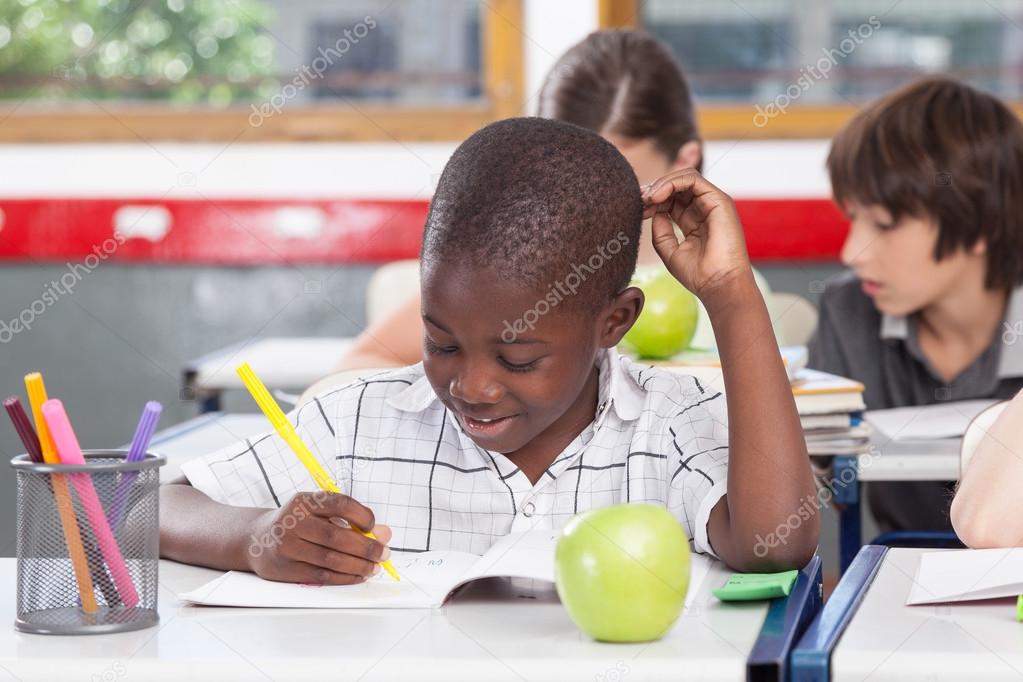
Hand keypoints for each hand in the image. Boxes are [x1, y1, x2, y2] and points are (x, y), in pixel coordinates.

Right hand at [247, 492, 391, 584]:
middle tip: (384, 553)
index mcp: (304, 501)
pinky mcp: (286, 569)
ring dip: (358, 565)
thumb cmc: (297, 523)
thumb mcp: (319, 512)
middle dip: (366, 547)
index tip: (373, 525)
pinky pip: (321, 576)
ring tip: (374, 567)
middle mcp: (293, 522)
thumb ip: (351, 519)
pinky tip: (358, 575)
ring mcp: (287, 547)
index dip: (361, 514)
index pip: (338, 504)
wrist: (257, 539)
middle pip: (336, 536)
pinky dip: (345, 577)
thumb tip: (385, 533)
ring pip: (331, 559)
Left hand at [641, 170, 752, 304]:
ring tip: (648, 198)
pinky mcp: (719, 200)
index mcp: (694, 221)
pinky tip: (657, 197)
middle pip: (677, 185)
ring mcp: (713, 203)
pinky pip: (693, 179)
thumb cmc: (699, 275)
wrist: (719, 285)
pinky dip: (672, 183)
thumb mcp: (669, 251)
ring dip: (662, 184)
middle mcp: (704, 209)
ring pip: (684, 177)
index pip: (671, 199)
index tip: (638, 210)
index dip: (652, 200)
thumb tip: (654, 211)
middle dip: (655, 189)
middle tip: (639, 200)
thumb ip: (660, 230)